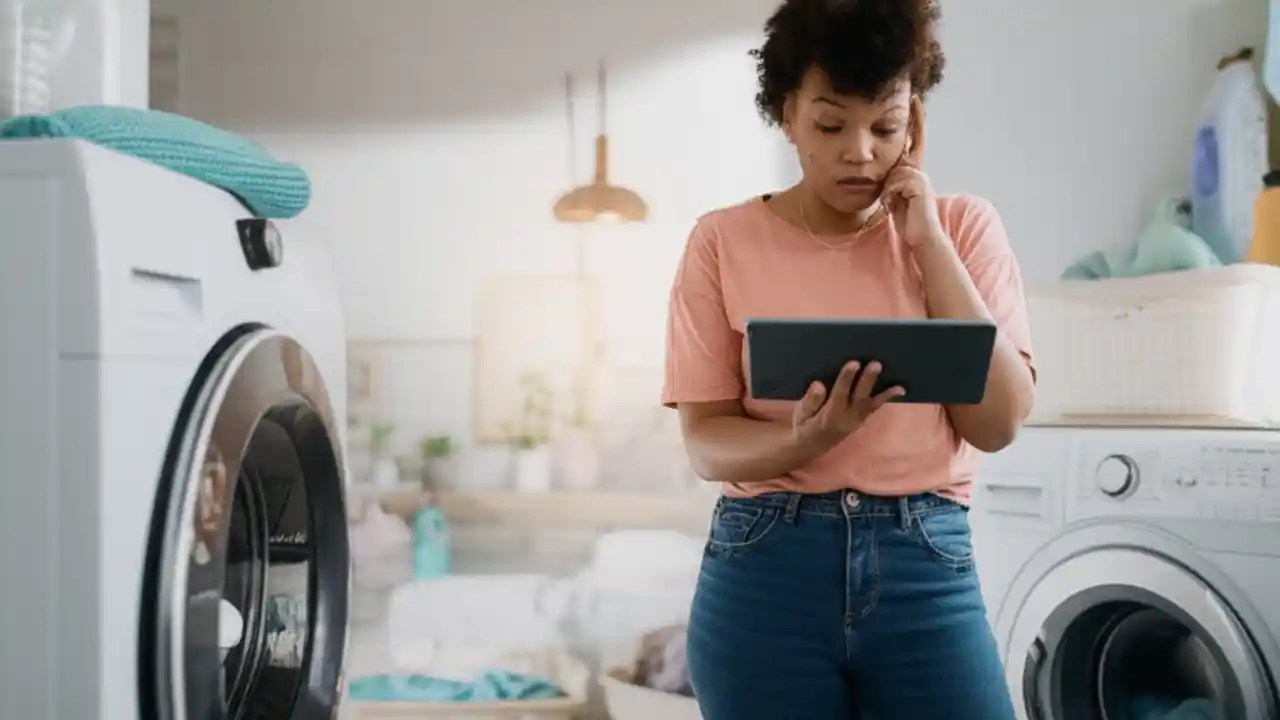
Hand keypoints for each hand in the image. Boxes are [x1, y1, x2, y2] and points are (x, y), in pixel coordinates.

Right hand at [791, 361, 904, 449]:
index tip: (853, 363)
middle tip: (875, 364)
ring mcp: (856, 421)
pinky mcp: (861, 420)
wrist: (811, 446)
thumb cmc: (804, 424)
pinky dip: (887, 398)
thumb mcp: (800, 414)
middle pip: (859, 398)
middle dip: (867, 380)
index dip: (846, 379)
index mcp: (828, 417)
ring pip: (870, 404)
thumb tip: (818, 385)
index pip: (839, 394)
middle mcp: (845, 419)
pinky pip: (875, 408)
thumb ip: (810, 401)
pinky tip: (900, 389)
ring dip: (884, 392)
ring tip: (897, 384)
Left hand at [883, 96, 944, 248]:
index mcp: (913, 170)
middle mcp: (919, 170)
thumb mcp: (894, 195)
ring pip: (893, 172)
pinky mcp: (919, 186)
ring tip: (894, 205)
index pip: (915, 140)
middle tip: (906, 142)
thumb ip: (891, 180)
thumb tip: (884, 173)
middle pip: (899, 154)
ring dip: (887, 191)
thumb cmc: (906, 218)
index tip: (914, 98)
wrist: (920, 236)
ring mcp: (920, 177)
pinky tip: (895, 206)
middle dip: (902, 151)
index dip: (916, 120)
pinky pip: (894, 183)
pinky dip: (890, 196)